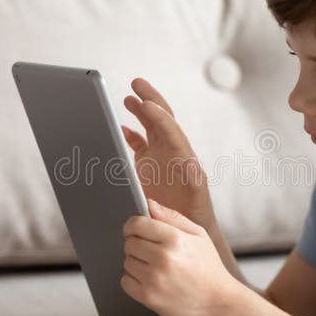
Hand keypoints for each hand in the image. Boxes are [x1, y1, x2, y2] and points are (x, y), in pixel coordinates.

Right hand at [121, 78, 218, 233]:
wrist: (187, 231)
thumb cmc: (194, 214)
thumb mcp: (196, 195)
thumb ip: (191, 178)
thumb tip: (187, 165)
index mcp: (183, 155)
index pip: (171, 129)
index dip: (159, 115)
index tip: (147, 103)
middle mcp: (171, 152)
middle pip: (161, 119)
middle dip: (150, 99)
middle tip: (137, 83)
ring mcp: (159, 157)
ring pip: (149, 127)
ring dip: (140, 111)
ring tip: (128, 97)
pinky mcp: (148, 165)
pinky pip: (139, 143)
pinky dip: (129, 134)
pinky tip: (120, 127)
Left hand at [121, 198, 238, 315]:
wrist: (218, 302)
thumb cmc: (209, 267)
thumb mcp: (198, 234)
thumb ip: (171, 217)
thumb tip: (150, 204)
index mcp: (175, 239)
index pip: (137, 224)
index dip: (132, 225)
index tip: (134, 229)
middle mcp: (163, 258)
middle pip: (130, 243)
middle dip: (137, 244)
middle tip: (152, 251)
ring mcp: (154, 279)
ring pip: (127, 262)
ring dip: (137, 262)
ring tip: (157, 267)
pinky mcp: (148, 297)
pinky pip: (126, 281)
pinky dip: (134, 280)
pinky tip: (152, 280)